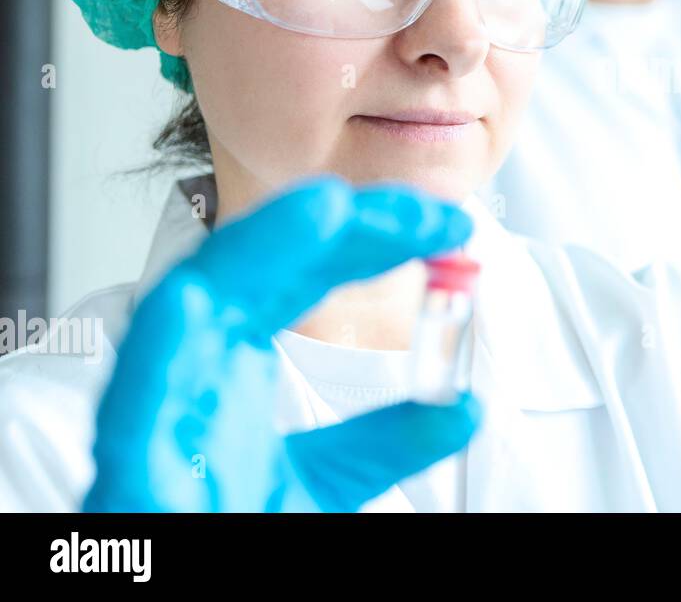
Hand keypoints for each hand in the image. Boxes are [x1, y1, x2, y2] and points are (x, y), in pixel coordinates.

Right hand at [82, 176, 478, 511]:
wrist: (185, 586)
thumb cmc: (233, 530)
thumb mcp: (330, 482)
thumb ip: (388, 442)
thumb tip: (463, 406)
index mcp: (236, 363)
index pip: (307, 275)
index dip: (373, 239)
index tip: (447, 228)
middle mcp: (197, 368)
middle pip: (262, 268)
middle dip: (339, 226)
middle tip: (419, 211)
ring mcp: (160, 406)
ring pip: (190, 301)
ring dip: (254, 249)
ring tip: (327, 206)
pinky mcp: (127, 458)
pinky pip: (133, 393)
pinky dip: (161, 343)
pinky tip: (196, 301)